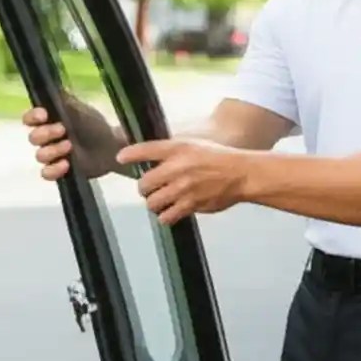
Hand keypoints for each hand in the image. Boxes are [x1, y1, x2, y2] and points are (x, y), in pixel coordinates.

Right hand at [23, 92, 124, 180]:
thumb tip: (50, 85)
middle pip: (33, 138)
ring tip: (70, 146)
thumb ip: (63, 100)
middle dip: (46, 134)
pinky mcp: (59, 171)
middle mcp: (47, 138)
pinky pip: (46, 173)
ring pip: (39, 156)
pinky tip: (67, 164)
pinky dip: (54, 169)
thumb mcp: (80, 109)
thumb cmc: (94, 125)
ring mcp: (52, 155)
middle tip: (63, 130)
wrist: (112, 147)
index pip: (29, 119)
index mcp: (49, 121)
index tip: (43, 115)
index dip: (31, 117)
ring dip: (53, 150)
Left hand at [116, 138, 249, 224]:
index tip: (120, 158)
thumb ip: (168, 151)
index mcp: (177, 149)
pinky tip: (170, 211)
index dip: (129, 154)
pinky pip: (167, 217)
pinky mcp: (191, 205)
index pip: (146, 150)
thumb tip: (146, 157)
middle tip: (149, 188)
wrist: (240, 173)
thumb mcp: (190, 144)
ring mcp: (183, 188)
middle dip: (143, 188)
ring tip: (159, 200)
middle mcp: (177, 168)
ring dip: (153, 203)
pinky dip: (165, 216)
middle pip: (143, 184)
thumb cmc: (215, 157)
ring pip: (152, 203)